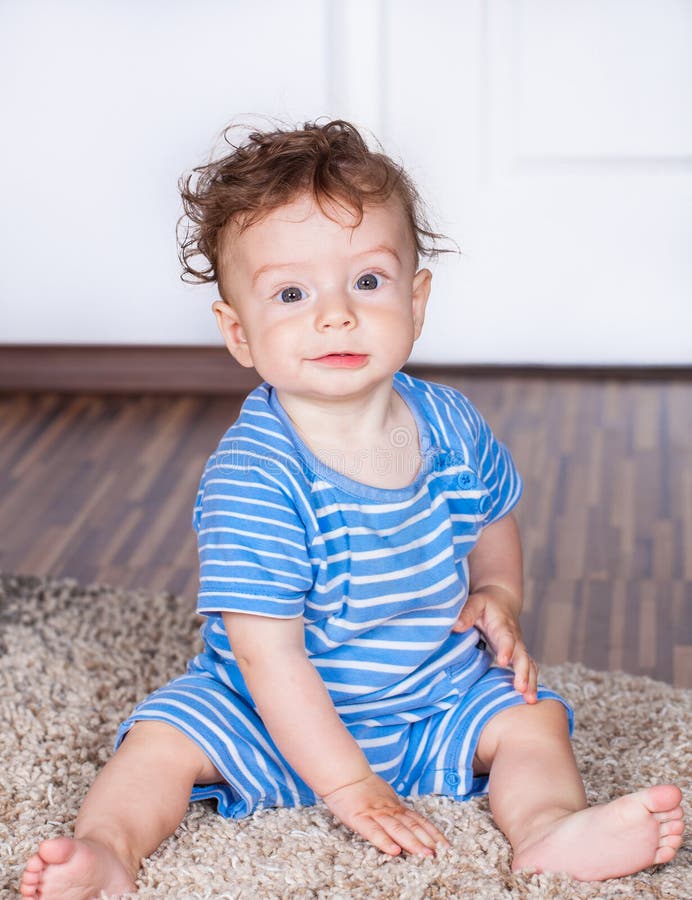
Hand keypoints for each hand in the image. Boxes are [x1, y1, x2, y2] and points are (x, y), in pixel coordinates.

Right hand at [322, 773, 449, 856]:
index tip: (446, 845)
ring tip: (425, 855)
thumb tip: (411, 823)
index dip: (433, 833)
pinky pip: (373, 832)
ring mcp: (375, 814)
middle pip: (411, 826)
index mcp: (395, 806)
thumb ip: (396, 811)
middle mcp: (389, 810)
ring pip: (396, 829)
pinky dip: (384, 842)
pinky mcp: (359, 818)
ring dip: (412, 843)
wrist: (344, 775)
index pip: (419, 820)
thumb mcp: (385, 797)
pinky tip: (394, 851)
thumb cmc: (363, 788)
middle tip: (442, 854)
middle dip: (427, 841)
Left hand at [452, 585, 537, 702]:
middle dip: (523, 672)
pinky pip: (529, 668)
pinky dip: (531, 682)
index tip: (503, 661)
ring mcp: (519, 647)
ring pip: (529, 664)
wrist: (503, 600)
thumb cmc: (486, 603)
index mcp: (502, 625)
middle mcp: (514, 637)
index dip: (506, 649)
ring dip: (531, 681)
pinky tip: (530, 698)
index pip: (506, 637)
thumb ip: (467, 613)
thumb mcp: (475, 602)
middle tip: (521, 689)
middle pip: (522, 655)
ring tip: (530, 700)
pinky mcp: (519, 654)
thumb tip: (456, 627)